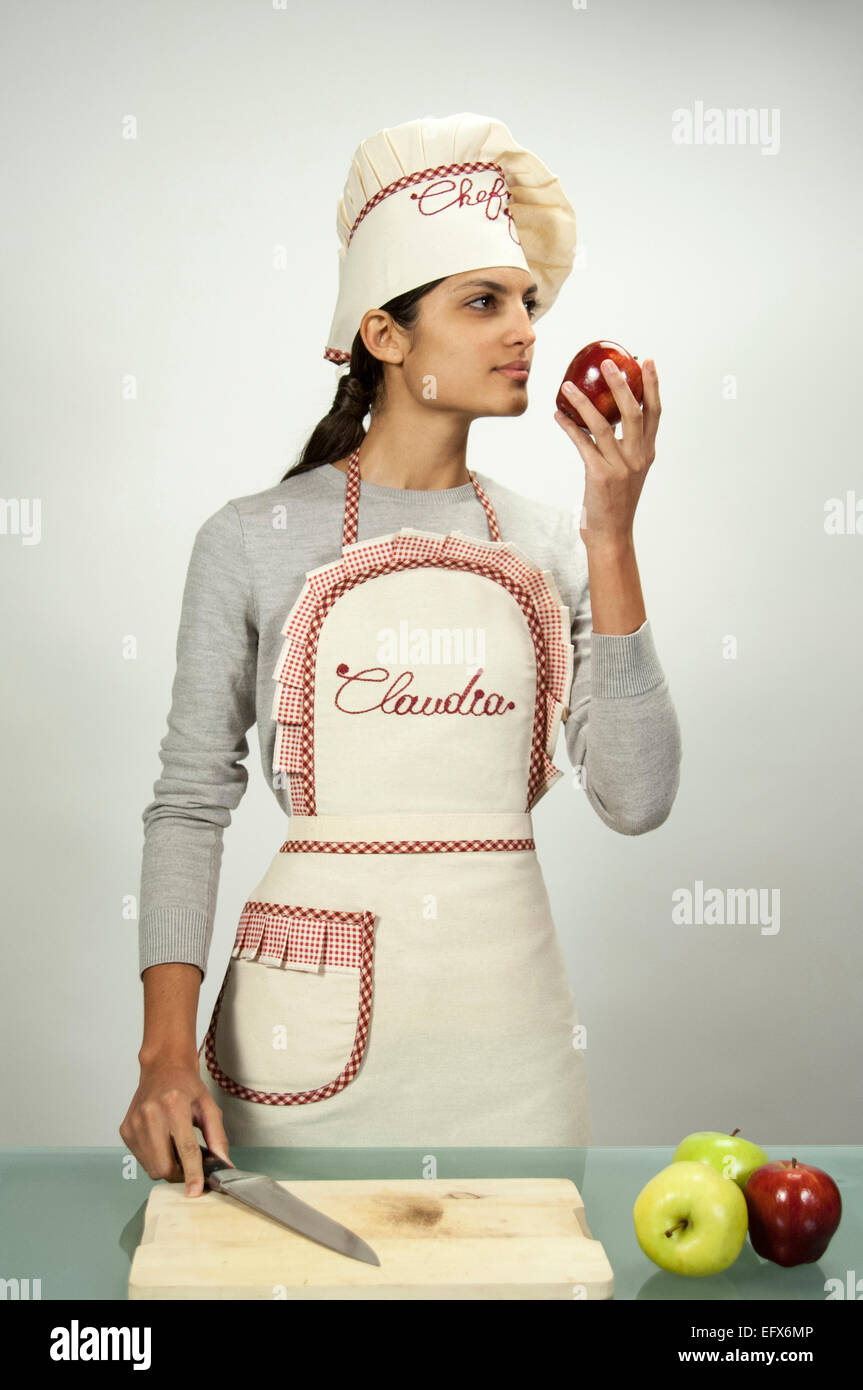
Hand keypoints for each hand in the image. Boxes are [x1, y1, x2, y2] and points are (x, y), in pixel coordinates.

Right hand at [119, 1054, 231, 1197]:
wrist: (162, 1068)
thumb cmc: (186, 1086)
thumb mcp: (209, 1106)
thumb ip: (218, 1136)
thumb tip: (224, 1164)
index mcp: (174, 1105)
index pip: (185, 1149)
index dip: (192, 1173)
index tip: (196, 1191)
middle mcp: (150, 1114)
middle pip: (163, 1166)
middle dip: (178, 1174)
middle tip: (189, 1165)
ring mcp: (134, 1123)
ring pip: (151, 1168)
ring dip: (166, 1166)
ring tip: (174, 1147)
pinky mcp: (125, 1130)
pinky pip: (141, 1159)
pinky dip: (154, 1158)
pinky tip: (161, 1141)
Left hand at [555, 357, 661, 546]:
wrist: (612, 535)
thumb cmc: (616, 503)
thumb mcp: (629, 472)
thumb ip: (625, 448)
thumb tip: (607, 420)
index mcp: (647, 453)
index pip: (654, 412)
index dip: (652, 385)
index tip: (646, 362)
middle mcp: (638, 457)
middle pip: (632, 411)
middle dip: (621, 384)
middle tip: (608, 364)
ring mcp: (620, 466)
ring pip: (603, 425)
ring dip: (583, 402)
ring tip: (568, 385)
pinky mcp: (600, 475)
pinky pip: (582, 443)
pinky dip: (569, 427)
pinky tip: (559, 415)